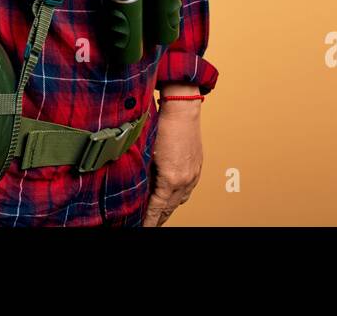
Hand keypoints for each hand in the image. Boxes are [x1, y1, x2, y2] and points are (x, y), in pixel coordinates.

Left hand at [142, 91, 203, 226]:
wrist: (182, 109)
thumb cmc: (163, 125)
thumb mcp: (147, 153)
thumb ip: (145, 175)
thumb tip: (139, 190)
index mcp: (171, 178)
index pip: (157, 208)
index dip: (148, 220)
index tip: (142, 227)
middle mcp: (185, 179)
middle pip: (170, 208)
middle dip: (158, 219)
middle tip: (148, 224)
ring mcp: (193, 174)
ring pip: (180, 201)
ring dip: (168, 209)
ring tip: (158, 216)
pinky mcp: (197, 168)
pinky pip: (188, 190)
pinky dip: (178, 198)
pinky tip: (171, 198)